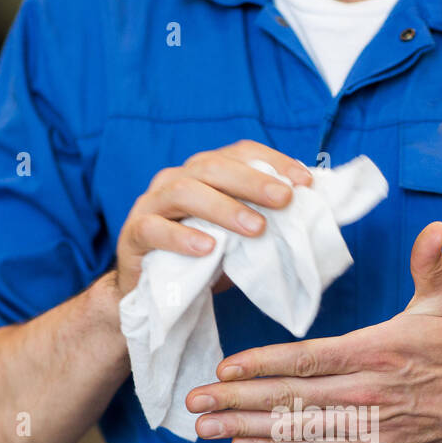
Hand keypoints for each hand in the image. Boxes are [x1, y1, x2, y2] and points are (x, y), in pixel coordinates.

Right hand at [114, 140, 312, 295]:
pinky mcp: (134, 233)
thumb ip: (262, 224)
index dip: (273, 161)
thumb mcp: (237, 239)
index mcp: (204, 173)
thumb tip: (307, 221)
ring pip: (185, 191)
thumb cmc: (200, 259)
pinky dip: (182, 237)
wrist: (149, 289)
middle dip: (253, 181)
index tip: (306, 181)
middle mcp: (177, 178)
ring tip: (255, 228)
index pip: (240, 152)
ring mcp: (152, 203)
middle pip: (213, 167)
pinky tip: (208, 248)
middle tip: (284, 199)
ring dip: (224, 208)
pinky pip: (155, 229)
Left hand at [185, 222, 441, 442]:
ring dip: (246, 428)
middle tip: (194, 402)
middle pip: (291, 399)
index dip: (264, 365)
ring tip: (204, 429)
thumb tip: (435, 228)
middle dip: (237, 401)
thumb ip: (430, 264)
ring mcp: (365, 424)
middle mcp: (365, 392)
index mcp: (376, 352)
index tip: (224, 368)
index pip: (308, 360)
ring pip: (296, 428)